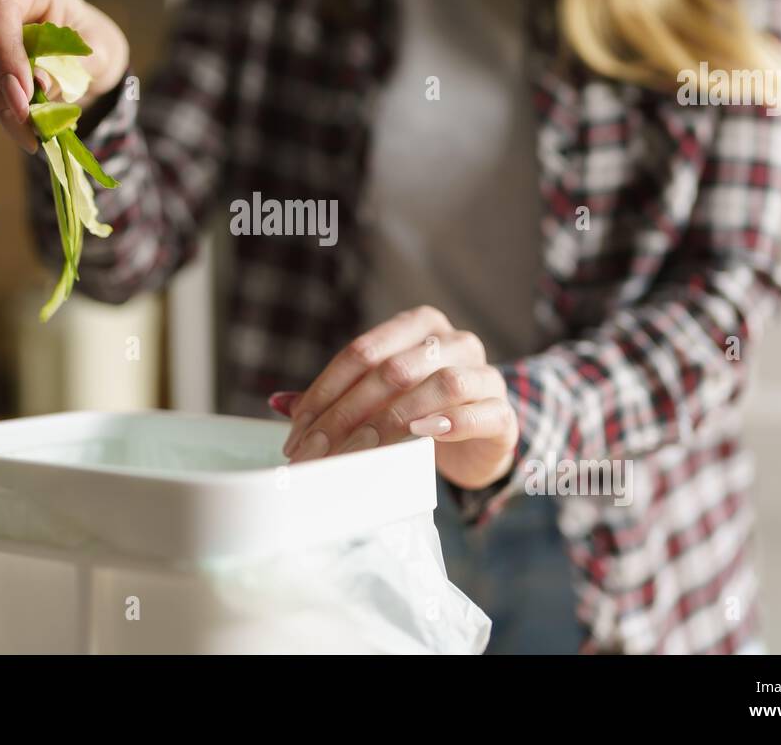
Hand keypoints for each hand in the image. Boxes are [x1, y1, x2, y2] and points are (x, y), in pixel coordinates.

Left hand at [276, 306, 518, 489]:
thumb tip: (278, 402)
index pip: (362, 352)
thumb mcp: (379, 398)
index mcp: (417, 326)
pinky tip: (422, 436)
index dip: (324, 392)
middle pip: (391, 371)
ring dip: (390, 422)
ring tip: (357, 452)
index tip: (296, 432)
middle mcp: (453, 341)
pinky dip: (449, 422)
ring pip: (436, 386)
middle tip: (315, 453)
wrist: (482, 438)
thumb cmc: (422, 411)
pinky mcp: (502, 412)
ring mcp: (483, 373)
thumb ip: (334, 397)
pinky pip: (478, 411)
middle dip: (346, 415)